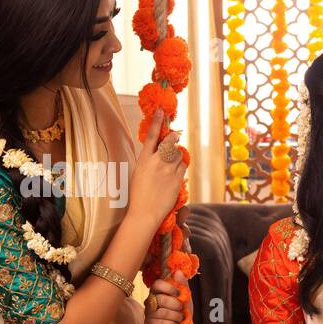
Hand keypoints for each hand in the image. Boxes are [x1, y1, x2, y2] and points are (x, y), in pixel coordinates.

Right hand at [128, 110, 188, 231]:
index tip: (162, 111)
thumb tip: (158, 152)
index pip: (151, 136)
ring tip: (170, 164)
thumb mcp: (139, 172)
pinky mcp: (177, 179)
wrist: (145, 212)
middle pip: (170, 141)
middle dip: (174, 137)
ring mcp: (168, 170)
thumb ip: (148, 160)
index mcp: (144, 159)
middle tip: (175, 136)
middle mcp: (157, 162)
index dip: (158, 122)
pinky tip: (175, 172)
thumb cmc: (138, 194)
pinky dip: (181, 166)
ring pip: (178, 154)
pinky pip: (183, 166)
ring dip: (177, 155)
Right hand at [144, 269, 189, 323]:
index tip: (179, 293)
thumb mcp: (186, 296)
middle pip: (161, 299)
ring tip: (180, 318)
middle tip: (181, 309)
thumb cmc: (183, 310)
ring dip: (175, 316)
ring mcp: (147, 312)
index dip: (168, 288)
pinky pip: (158, 322)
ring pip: (161, 312)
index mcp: (158, 291)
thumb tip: (179, 271)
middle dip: (176, 305)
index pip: (157, 284)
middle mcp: (150, 300)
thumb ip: (182, 284)